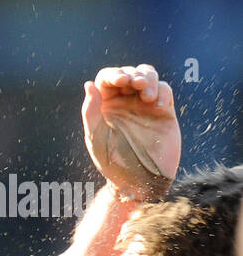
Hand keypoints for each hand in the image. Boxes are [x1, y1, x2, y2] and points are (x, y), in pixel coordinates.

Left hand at [83, 64, 178, 194]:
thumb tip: (89, 85)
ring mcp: (145, 106)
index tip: (120, 82)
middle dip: (133, 74)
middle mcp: (125, 102)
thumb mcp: (96, 139)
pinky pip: (165, 90)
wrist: (139, 182)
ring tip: (146, 95)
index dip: (114, 75)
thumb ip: (91, 112)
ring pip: (149, 77)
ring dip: (149, 78)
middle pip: (130, 73)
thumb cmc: (113, 164)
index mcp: (105, 106)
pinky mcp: (164, 112)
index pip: (107, 79)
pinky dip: (162, 91)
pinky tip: (158, 105)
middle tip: (136, 85)